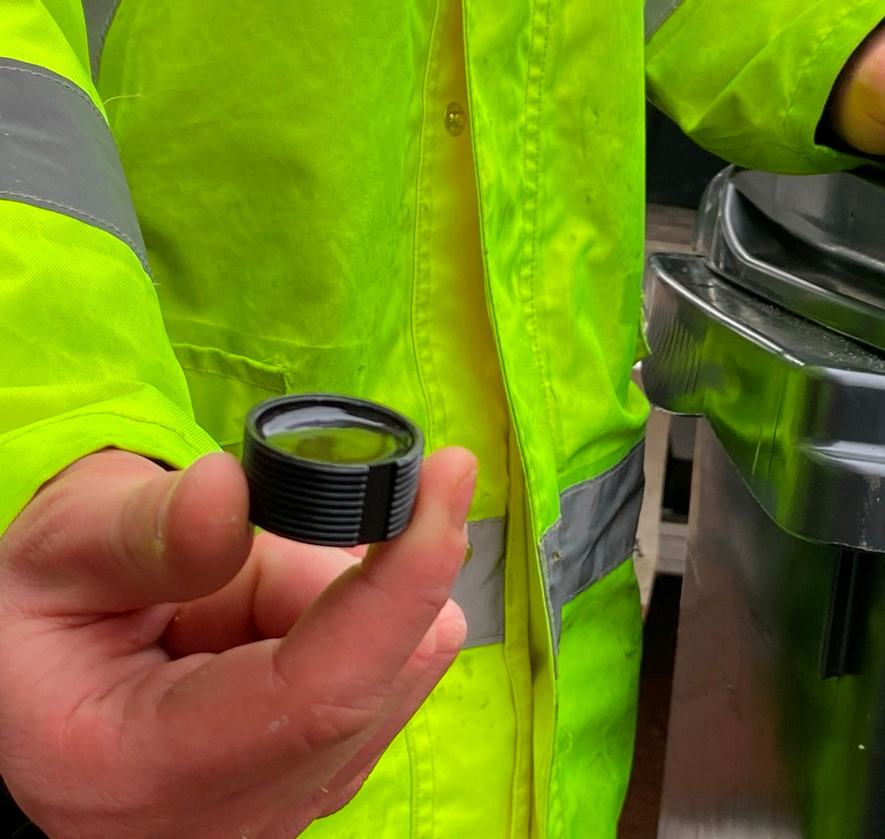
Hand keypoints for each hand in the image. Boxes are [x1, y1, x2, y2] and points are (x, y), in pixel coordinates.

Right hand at [0, 445, 474, 838]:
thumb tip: (231, 491)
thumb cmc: (36, 626)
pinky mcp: (334, 774)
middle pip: (379, 665)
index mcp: (155, 771)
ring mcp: (299, 802)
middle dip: (337, 566)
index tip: (448, 474)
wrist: (38, 698)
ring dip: (332, 592)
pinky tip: (261, 620)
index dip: (401, 579)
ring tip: (226, 600)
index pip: (324, 690)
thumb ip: (141, 531)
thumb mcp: (51, 560)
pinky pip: (391, 668)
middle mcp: (245, 814)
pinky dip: (343, 615)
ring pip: (397, 658)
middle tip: (251, 535)